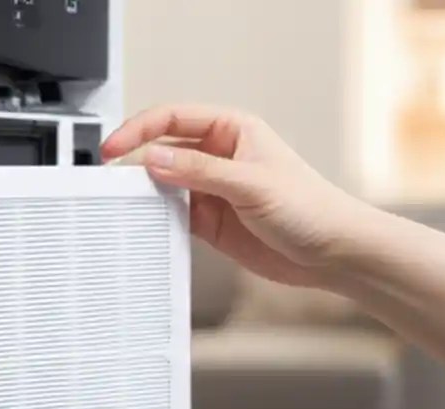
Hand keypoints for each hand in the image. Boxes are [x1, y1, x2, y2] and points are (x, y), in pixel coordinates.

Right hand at [102, 104, 380, 290]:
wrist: (333, 253)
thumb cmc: (311, 208)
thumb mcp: (251, 184)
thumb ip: (200, 173)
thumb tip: (154, 160)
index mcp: (232, 130)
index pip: (174, 119)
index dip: (140, 130)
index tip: (115, 149)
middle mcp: (220, 156)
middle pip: (163, 151)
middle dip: (136, 163)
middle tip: (110, 182)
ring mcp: (214, 190)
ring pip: (165, 185)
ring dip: (145, 194)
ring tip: (123, 205)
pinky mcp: (212, 222)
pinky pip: (174, 215)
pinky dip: (158, 219)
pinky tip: (146, 225)